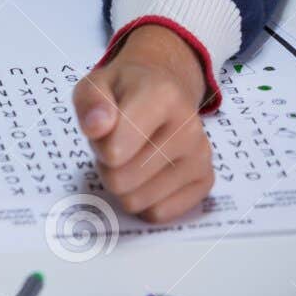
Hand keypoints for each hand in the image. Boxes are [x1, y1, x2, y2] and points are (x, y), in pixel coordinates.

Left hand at [72, 24, 214, 222]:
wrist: (168, 89)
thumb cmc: (127, 90)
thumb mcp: (97, 83)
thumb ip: (90, 102)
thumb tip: (96, 127)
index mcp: (163, 97)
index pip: (113, 152)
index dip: (99, 145)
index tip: (107, 128)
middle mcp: (188, 128)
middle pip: (121, 181)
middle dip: (109, 167)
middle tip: (117, 143)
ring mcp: (200, 156)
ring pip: (137, 201)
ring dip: (125, 184)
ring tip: (133, 154)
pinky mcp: (205, 180)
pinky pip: (158, 213)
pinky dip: (146, 199)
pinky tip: (150, 172)